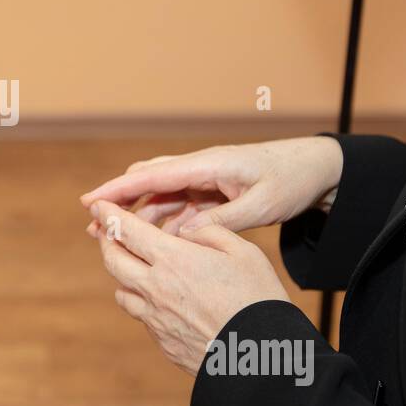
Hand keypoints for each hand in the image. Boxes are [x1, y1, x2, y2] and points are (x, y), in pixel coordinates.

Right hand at [80, 137, 343, 235]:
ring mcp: (204, 179)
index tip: (90, 201)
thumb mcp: (262, 205)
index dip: (119, 189)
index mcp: (208, 164)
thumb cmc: (290, 181)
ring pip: (161, 197)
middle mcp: (200, 168)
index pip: (153, 176)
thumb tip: (184, 237)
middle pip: (148, 183)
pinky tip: (150, 241)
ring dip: (138, 216)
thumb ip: (222, 221)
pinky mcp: (211, 192)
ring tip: (113, 239)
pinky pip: (179, 207)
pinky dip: (162, 222)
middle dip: (119, 204)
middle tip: (93, 227)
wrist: (316, 169)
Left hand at [89, 200, 288, 374]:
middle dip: (106, 241)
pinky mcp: (162, 342)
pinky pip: (142, 317)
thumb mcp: (243, 252)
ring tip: (133, 267)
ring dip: (123, 275)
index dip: (108, 213)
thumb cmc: (258, 299)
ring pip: (122, 291)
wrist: (260, 359)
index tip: (97, 205)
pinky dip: (143, 302)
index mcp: (173, 259)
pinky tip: (159, 300)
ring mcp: (155, 318)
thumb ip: (210, 233)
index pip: (126, 230)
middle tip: (107, 231)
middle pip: (112, 260)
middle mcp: (155, 288)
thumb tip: (187, 232)